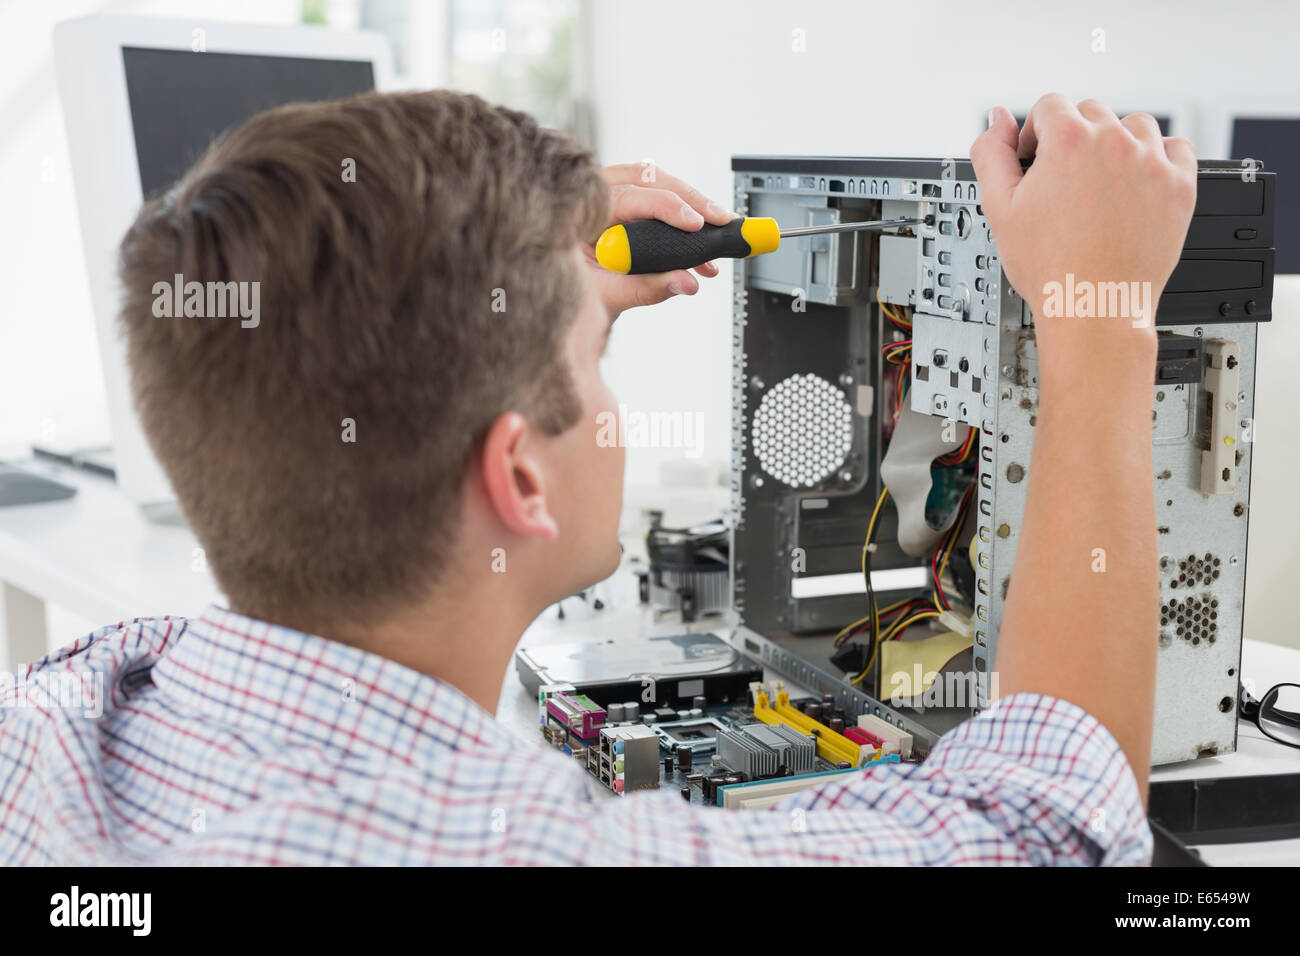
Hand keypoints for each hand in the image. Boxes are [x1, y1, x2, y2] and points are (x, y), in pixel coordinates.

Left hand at [584, 163, 732, 317]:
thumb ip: (645, 289)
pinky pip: (659, 195)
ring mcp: (610, 191)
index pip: (625, 197)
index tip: (694, 223)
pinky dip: (686, 215)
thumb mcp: (607, 296)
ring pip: (657, 183)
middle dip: (689, 199)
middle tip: (720, 220)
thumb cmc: (578, 291)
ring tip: (719, 231)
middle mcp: (593, 194)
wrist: (571, 292)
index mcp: (578, 212)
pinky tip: (705, 243)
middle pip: (647, 179)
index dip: (666, 207)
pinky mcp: (626, 198)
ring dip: (693, 204)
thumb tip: (686, 282)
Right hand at [971, 96, 1195, 354]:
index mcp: (1070, 141)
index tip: (1036, 156)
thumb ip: (992, 154)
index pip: (1050, 105)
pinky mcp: (1180, 186)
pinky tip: (1137, 180)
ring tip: (1100, 180)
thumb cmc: (1048, 266)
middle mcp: (1116, 143)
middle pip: (1091, 111)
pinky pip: (1176, 148)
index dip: (1035, 131)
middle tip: (1064, 178)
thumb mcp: (1000, 208)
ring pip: (1134, 125)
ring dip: (1116, 142)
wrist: (1094, 308)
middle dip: (1073, 137)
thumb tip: (996, 121)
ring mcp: (1153, 163)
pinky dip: (1157, 157)